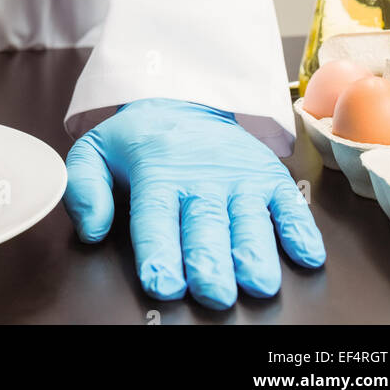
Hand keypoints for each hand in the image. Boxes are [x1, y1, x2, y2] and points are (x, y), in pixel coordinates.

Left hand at [64, 97, 324, 309]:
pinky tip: (306, 254)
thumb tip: (91, 229)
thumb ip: (84, 187)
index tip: (163, 282)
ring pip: (249, 218)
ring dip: (255, 251)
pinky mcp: (269, 177)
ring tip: (258, 282)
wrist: (184, 99)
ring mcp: (239, 177)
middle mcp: (201, 177)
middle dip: (211, 259)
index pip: (156, 216)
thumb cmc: (140, 140)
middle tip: (214, 291)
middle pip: (206, 223)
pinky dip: (299, 228)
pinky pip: (288, 203)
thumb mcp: (96, 150)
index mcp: (156, 172)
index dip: (160, 251)